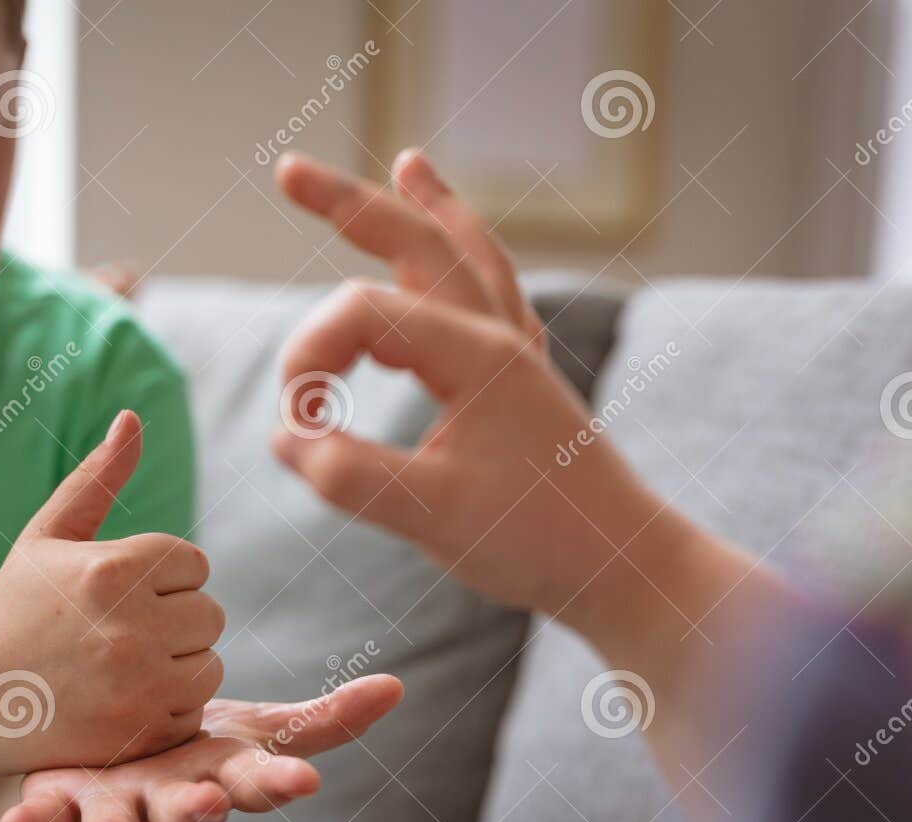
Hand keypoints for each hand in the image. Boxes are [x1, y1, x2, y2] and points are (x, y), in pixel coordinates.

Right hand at [0, 410, 224, 774]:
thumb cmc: (15, 606)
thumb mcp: (49, 536)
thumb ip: (97, 477)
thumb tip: (133, 418)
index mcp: (111, 568)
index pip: (193, 563)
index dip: (164, 578)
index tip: (122, 593)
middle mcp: (129, 626)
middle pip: (210, 614)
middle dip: (175, 620)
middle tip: (122, 632)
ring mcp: (135, 685)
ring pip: (209, 664)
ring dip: (178, 665)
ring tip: (124, 666)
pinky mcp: (138, 733)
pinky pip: (192, 710)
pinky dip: (168, 708)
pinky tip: (122, 700)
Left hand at [0, 674, 404, 821]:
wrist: (107, 767)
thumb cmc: (192, 751)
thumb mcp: (253, 733)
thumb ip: (319, 723)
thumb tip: (397, 686)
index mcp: (218, 777)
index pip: (255, 783)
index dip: (275, 785)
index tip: (301, 786)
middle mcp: (168, 800)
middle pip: (187, 813)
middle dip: (195, 814)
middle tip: (203, 808)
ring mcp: (114, 806)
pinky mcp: (61, 803)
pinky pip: (46, 817)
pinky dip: (35, 821)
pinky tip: (19, 820)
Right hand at [269, 149, 675, 626]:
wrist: (625, 567)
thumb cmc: (536, 541)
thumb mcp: (429, 516)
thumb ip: (347, 474)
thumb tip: (287, 438)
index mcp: (473, 354)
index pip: (358, 315)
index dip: (307, 362)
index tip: (295, 434)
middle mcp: (496, 336)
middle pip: (415, 241)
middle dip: (347, 204)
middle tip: (287, 172)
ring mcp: (516, 353)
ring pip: (466, 255)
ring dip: (429, 209)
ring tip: (410, 163)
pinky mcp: (525, 381)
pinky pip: (498, 293)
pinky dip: (474, 257)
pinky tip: (465, 256)